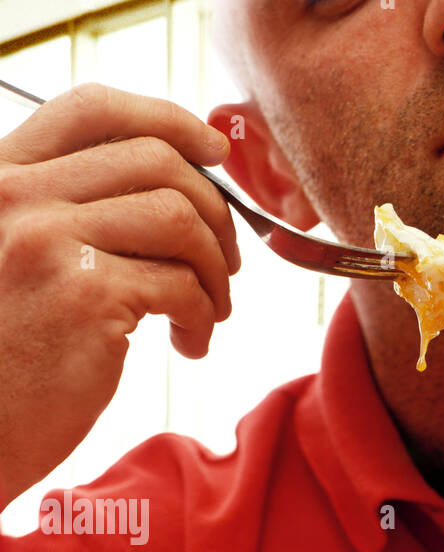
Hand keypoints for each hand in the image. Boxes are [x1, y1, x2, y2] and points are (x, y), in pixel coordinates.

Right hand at [0, 85, 239, 503]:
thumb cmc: (7, 355)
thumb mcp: (20, 258)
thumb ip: (70, 213)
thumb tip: (175, 187)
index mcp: (0, 177)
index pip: (93, 109)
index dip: (169, 121)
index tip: (214, 153)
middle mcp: (17, 195)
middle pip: (154, 160)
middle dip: (213, 209)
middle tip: (227, 263)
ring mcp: (49, 241)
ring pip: (180, 217)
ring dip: (216, 269)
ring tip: (210, 311)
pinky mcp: (86, 295)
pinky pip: (182, 284)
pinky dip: (204, 316)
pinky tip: (190, 344)